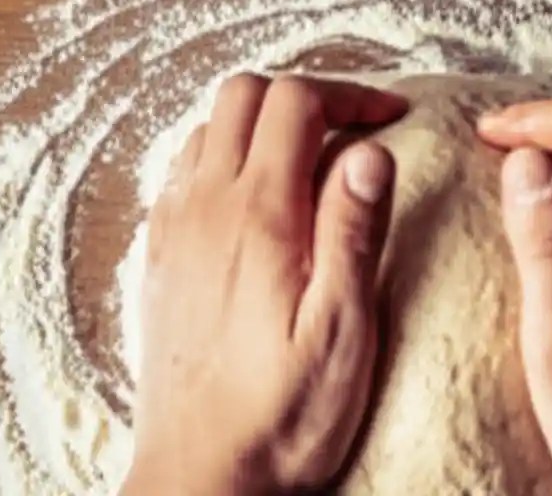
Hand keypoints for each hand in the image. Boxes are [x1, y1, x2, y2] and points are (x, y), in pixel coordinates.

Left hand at [123, 75, 406, 494]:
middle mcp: (206, 208)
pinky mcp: (160, 255)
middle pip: (244, 94)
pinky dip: (225, 154)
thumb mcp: (342, 330)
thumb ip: (354, 232)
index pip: (295, 102)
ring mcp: (174, 228)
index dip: (350, 94)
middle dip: (306, 94)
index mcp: (259, 216)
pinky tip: (259, 197)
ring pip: (209, 125)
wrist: (200, 474)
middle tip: (354, 127)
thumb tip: (372, 151)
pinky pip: (184, 170)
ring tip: (312, 157)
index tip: (391, 118)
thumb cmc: (282, 415)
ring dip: (262, 121)